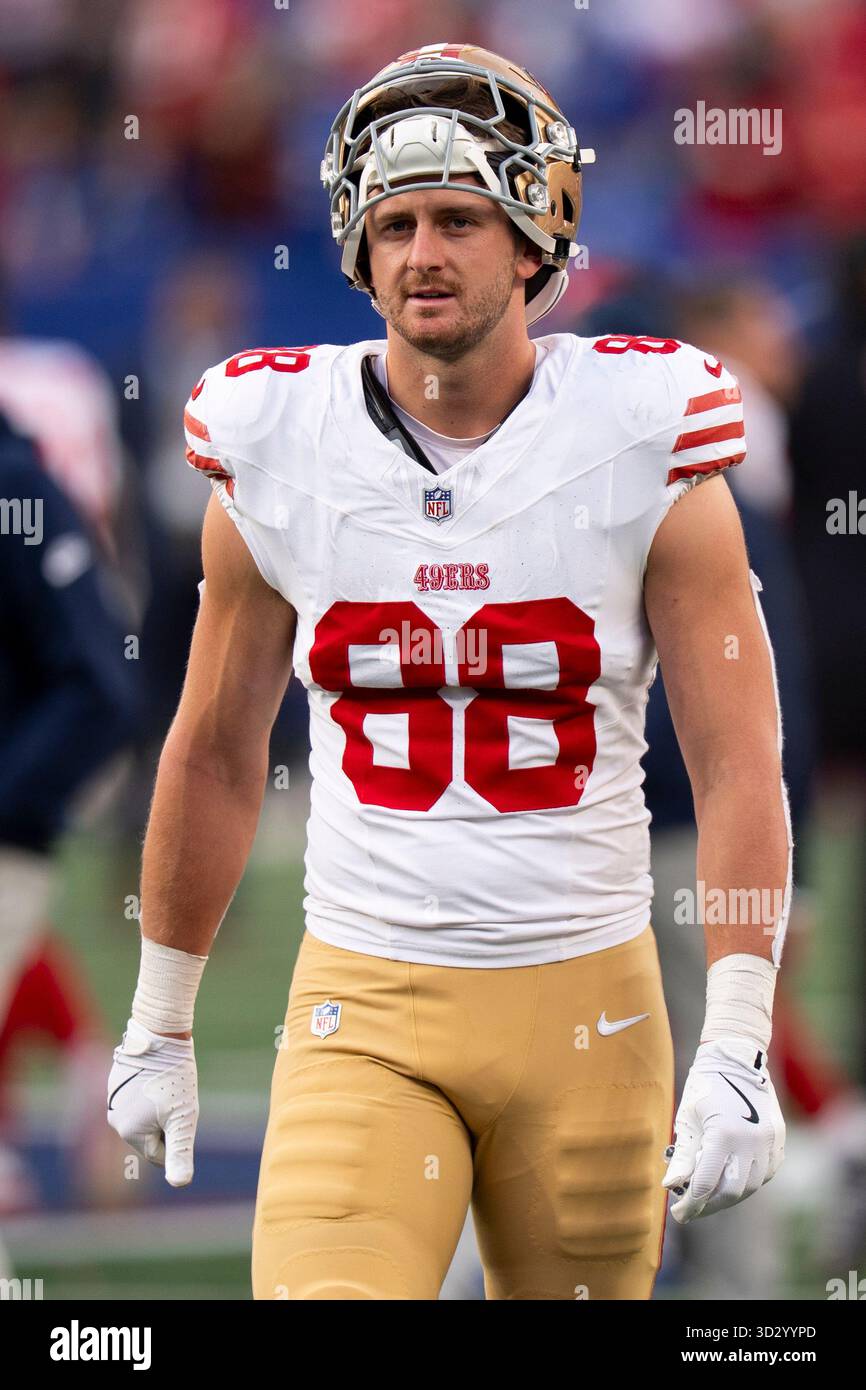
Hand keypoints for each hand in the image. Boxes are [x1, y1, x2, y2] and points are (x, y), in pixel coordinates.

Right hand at [107, 1018, 198, 1186]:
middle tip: (174, 1097)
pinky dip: (149, 1092)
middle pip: (150, 1135)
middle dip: (165, 1122)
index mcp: (128, 1132)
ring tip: (166, 1085)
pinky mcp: (115, 1083)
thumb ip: (180, 1152)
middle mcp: (113, 1119)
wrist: (160, 1034)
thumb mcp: (183, 1117)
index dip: (176, 1135)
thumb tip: (180, 1183)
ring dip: (158, 1107)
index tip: (179, 1110)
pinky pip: (137, 1099)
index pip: (158, 1154)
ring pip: (144, 1117)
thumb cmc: (174, 1077)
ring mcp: (112, 1100)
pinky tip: (156, 1075)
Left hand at [663, 1037, 784, 1222]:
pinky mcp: (779, 1140)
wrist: (736, 1058)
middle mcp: (751, 1141)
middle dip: (709, 1205)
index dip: (690, 1204)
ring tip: (709, 1195)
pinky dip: (747, 1181)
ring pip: (750, 1186)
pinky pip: (764, 1173)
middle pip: (731, 1192)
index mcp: (723, 1134)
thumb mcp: (688, 1119)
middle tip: (692, 1208)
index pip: (705, 1183)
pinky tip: (731, 1178)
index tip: (678, 1214)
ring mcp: (769, 1142)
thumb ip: (683, 1156)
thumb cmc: (705, 1086)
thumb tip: (671, 1186)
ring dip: (728, 1196)